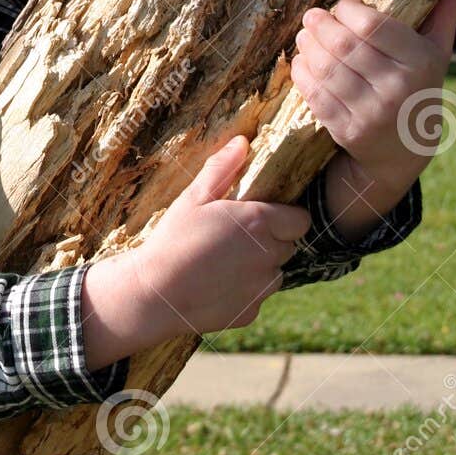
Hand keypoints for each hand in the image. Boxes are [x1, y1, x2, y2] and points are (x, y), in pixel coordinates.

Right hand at [134, 134, 311, 335]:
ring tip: (223, 262)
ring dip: (260, 267)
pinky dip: (244, 292)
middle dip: (270, 240)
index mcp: (260, 222)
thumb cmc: (173, 239)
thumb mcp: (193, 197)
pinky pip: (257, 297)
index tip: (261, 216)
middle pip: (288, 245)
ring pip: (274, 273)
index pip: (300, 219)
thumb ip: (222, 168)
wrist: (155, 293)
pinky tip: (215, 285)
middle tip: (235, 237)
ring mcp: (262, 287)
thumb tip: (243, 142)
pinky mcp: (252, 312)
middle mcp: (269, 255)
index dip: (284, 216)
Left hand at [290, 0, 455, 224]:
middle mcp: (397, 88)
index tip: (342, 6)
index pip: (371, 25)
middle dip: (320, 25)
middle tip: (313, 16)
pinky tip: (303, 61)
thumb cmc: (419, 84)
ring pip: (325, 68)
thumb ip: (447, 6)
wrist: (405, 149)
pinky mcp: (347, 131)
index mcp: (420, 61)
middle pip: (343, 45)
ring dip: (307, 46)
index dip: (347, 10)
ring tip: (305, 35)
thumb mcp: (437, 48)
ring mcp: (372, 113)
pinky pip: (314, 94)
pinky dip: (302, 73)